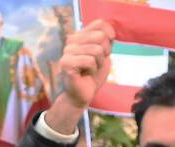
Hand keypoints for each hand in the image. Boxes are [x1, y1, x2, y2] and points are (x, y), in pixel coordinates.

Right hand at [45, 18, 113, 132]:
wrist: (83, 95)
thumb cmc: (93, 74)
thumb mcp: (104, 52)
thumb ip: (106, 38)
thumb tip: (109, 33)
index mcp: (79, 35)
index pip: (100, 23)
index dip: (109, 37)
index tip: (105, 51)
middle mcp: (71, 41)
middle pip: (100, 36)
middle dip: (105, 52)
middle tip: (96, 63)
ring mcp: (66, 52)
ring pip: (96, 50)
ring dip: (99, 63)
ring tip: (90, 70)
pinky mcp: (66, 64)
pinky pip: (89, 61)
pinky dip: (93, 70)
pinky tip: (85, 75)